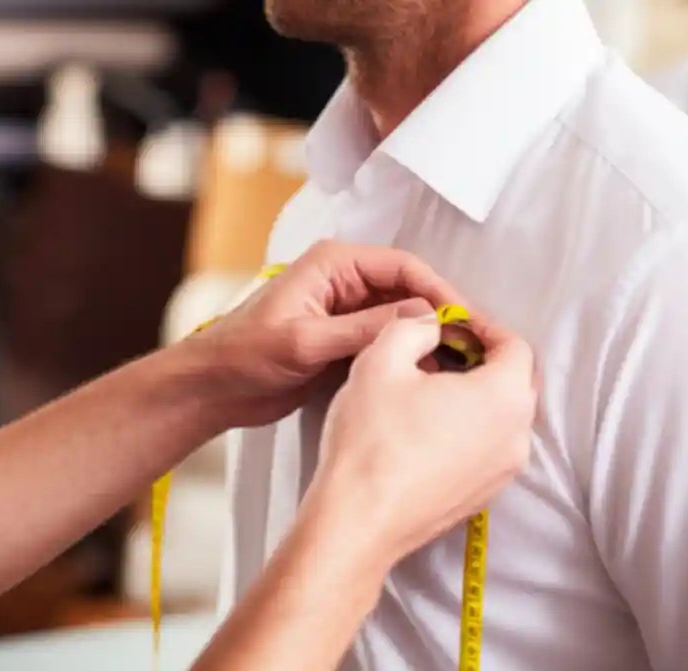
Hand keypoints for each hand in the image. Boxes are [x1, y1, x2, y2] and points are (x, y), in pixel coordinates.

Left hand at [184, 241, 462, 427]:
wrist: (213, 389)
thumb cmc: (243, 355)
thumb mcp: (306, 342)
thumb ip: (363, 328)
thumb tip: (422, 316)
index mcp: (333, 264)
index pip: (403, 267)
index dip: (440, 292)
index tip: (467, 320)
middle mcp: (344, 282)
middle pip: (410, 291)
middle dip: (441, 315)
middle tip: (474, 345)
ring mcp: (347, 313)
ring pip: (403, 319)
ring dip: (428, 338)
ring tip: (460, 365)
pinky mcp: (346, 342)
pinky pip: (389, 342)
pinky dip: (410, 356)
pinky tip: (431, 378)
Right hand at [304, 312, 537, 569]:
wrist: (358, 521)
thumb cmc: (372, 439)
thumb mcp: (381, 360)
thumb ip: (413, 326)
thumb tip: (429, 325)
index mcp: (505, 397)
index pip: (514, 345)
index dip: (483, 326)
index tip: (450, 323)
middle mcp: (518, 437)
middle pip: (514, 382)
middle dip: (483, 360)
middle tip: (440, 350)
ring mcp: (503, 473)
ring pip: (501, 418)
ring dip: (474, 397)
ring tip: (428, 390)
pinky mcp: (482, 497)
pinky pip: (485, 449)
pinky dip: (467, 430)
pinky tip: (425, 430)